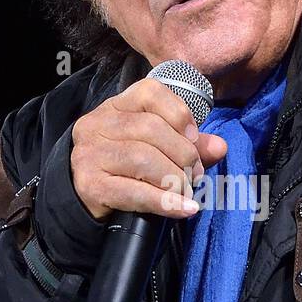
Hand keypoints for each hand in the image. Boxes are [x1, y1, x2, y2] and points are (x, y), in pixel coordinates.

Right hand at [70, 78, 227, 220]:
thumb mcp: (154, 148)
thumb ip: (187, 144)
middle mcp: (98, 124)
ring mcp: (90, 154)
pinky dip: (165, 202)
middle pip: (151, 128)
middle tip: (195, 175)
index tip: (194, 139)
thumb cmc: (123, 168)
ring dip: (175, 179)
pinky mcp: (90, 184)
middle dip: (183, 154)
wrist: (81, 197)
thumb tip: (219, 147)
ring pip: (143, 158)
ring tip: (186, 192)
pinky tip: (184, 209)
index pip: (151, 92)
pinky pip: (134, 191)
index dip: (180, 114)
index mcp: (116, 106)